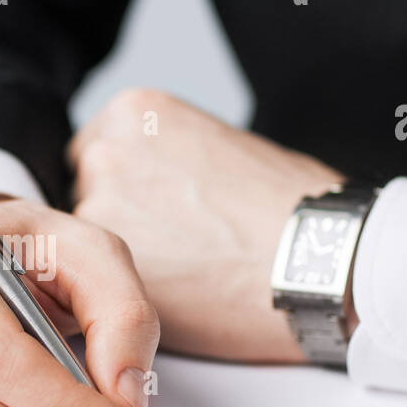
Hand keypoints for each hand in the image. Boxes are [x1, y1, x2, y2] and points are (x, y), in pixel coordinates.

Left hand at [69, 90, 344, 361]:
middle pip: (83, 194)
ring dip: (122, 259)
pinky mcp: (109, 268)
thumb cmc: (295, 207)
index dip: (126, 189)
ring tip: (185, 275)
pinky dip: (129, 293)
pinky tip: (182, 296)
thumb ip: (166, 155)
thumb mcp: (222, 144)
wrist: (322, 258)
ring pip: (90, 244)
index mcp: (133, 111)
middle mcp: (106, 151)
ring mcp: (100, 208)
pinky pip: (103, 284)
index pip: (94, 153)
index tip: (155, 209)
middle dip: (121, 221)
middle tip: (174, 246)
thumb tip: (154, 184)